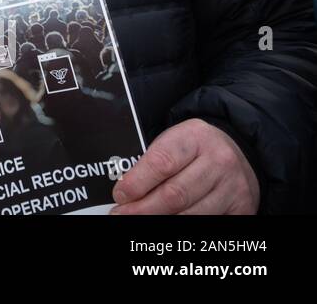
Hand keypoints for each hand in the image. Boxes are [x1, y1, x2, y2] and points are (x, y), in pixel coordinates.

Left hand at [111, 118, 259, 213]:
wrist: (237, 148)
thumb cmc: (196, 146)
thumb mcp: (173, 140)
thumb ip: (151, 162)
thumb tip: (126, 191)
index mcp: (195, 137)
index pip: (161, 163)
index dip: (136, 183)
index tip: (120, 195)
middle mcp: (218, 161)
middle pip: (175, 194)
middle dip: (143, 209)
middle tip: (122, 214)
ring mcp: (232, 186)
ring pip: (191, 214)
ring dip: (161, 220)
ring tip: (141, 220)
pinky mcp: (241, 207)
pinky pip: (208, 223)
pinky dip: (185, 225)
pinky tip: (169, 222)